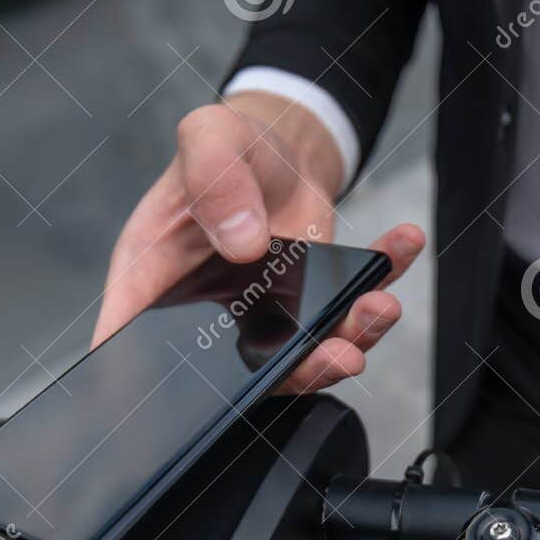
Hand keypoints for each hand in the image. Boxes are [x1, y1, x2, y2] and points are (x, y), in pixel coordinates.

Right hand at [96, 91, 424, 392]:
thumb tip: (242, 240)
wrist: (277, 142)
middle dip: (299, 372)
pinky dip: (383, 280)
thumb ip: (214, 180)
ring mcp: (266, 314)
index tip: (208, 400)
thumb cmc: (226, 148)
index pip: (137, 345)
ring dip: (351, 339)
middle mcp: (209, 311)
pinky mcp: (312, 302)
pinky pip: (349, 306)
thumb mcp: (209, 138)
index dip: (158, 389)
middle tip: (340, 355)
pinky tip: (402, 245)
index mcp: (156, 279)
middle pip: (241, 369)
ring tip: (380, 305)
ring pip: (305, 353)